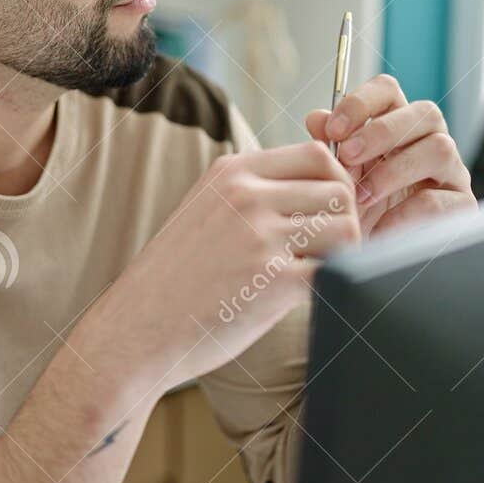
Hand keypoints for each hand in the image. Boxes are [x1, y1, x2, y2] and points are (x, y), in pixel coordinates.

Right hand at [75, 142, 359, 394]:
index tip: (326, 213)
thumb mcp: (205, 210)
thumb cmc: (174, 277)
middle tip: (330, 249)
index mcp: (233, 172)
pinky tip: (308, 295)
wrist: (138, 327)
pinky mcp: (275, 280)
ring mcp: (262, 235)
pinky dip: (335, 283)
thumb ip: (252, 193)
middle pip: (339, 189)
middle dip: (344, 219)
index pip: (317, 155)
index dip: (334, 183)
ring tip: (317, 272)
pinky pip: (337, 269)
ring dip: (344, 252)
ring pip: (346, 227)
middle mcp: (248, 195)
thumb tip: (316, 190)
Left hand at [305, 73, 475, 236]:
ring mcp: (449, 171)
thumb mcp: (336, 177)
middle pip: (424, 112)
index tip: (332, 129)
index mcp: (396, 125)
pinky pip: (442, 198)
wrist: (369, 254)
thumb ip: (328, 147)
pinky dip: (407, 211)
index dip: (361, 102)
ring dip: (394, 169)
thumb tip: (317, 118)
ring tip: (363, 195)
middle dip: (381, 132)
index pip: (389, 91)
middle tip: (348, 156)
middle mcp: (428, 140)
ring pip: (440, 148)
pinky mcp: (460, 205)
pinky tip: (382, 225)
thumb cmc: (356, 210)